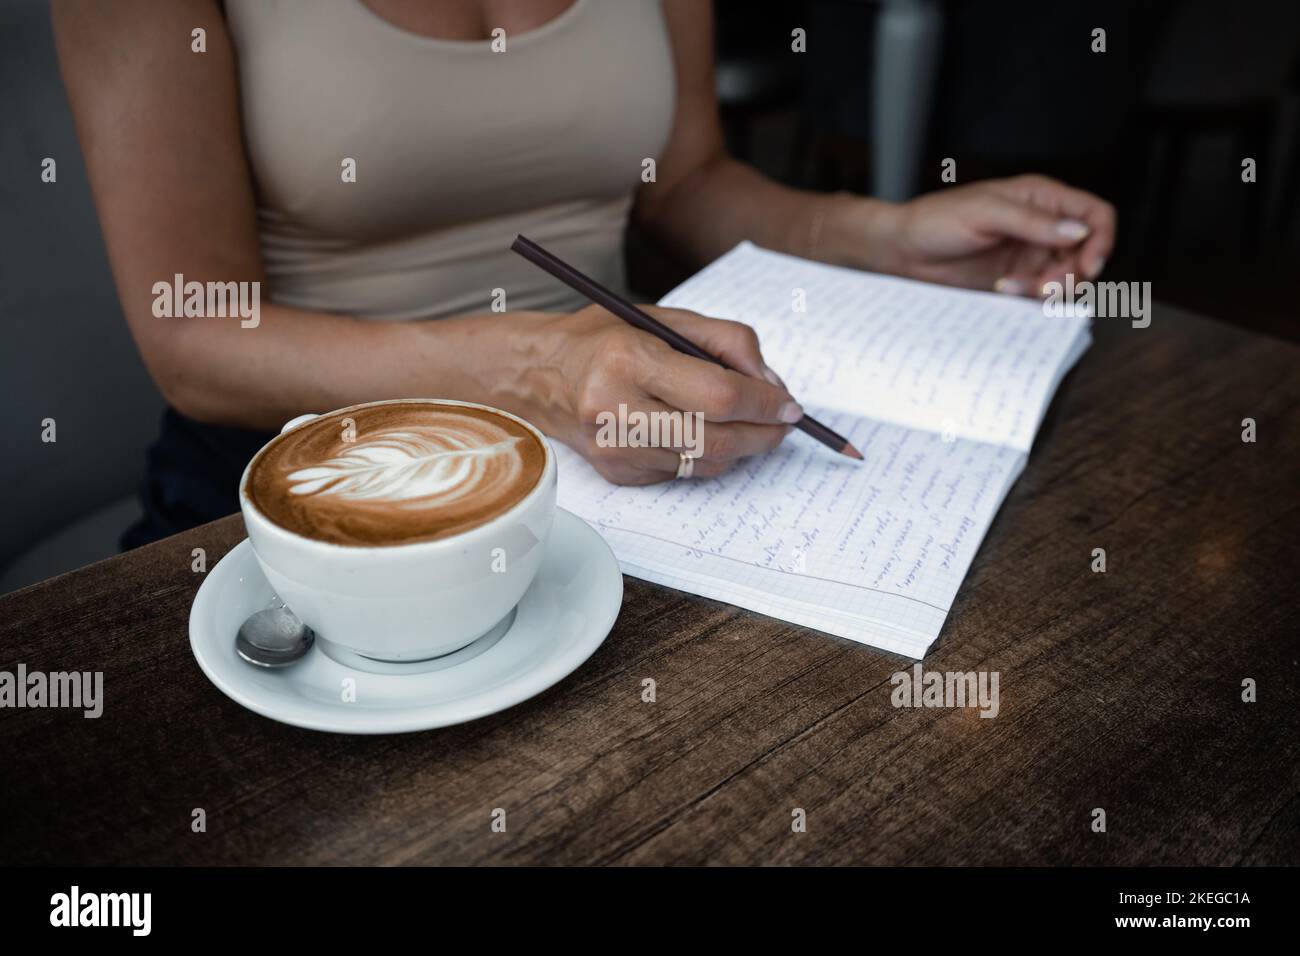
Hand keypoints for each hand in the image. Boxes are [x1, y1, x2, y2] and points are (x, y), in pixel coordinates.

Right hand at [523, 305, 798, 483]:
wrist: (541, 375)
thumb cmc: (607, 338)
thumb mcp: (667, 318)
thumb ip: (727, 343)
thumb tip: (772, 386)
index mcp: (629, 359)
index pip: (718, 395)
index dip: (764, 404)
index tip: (790, 405)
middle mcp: (616, 409)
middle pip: (716, 439)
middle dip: (763, 434)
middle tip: (783, 423)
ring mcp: (614, 448)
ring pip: (704, 462)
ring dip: (739, 446)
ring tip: (745, 423)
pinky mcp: (617, 473)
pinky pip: (682, 472)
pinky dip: (703, 453)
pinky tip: (693, 429)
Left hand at [864, 174, 1116, 295]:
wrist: (903, 251)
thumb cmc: (937, 219)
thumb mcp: (986, 212)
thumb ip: (1034, 222)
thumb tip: (1079, 231)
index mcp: (1042, 199)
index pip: (1095, 214)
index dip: (1100, 239)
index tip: (1089, 265)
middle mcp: (1042, 227)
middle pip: (1086, 254)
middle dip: (1070, 274)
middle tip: (1043, 287)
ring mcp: (1029, 256)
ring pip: (1064, 279)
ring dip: (1047, 290)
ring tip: (1010, 287)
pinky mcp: (1014, 281)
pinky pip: (1038, 296)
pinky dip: (1029, 299)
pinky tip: (1001, 291)